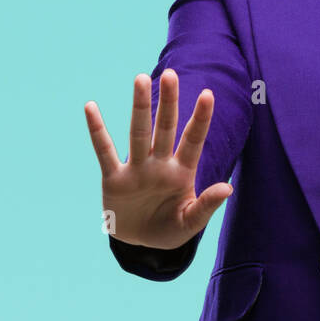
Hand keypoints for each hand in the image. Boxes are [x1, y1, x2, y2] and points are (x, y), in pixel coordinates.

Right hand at [86, 68, 231, 250]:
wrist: (139, 245)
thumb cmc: (169, 230)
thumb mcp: (190, 223)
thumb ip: (206, 206)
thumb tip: (228, 187)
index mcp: (181, 172)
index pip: (193, 140)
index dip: (200, 119)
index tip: (208, 94)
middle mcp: (159, 164)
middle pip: (165, 127)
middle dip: (168, 102)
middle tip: (170, 75)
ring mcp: (136, 169)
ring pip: (138, 132)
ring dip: (139, 107)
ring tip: (140, 79)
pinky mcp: (114, 179)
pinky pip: (104, 151)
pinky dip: (97, 130)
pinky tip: (91, 107)